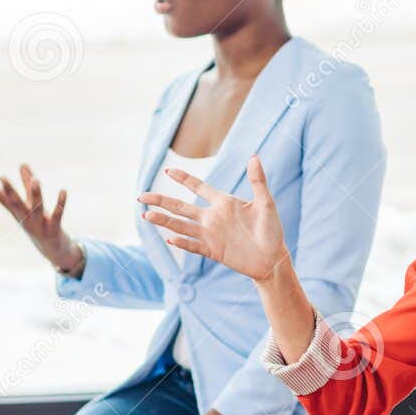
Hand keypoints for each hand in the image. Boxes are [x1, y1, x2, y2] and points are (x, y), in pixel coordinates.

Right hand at [0, 164, 83, 273]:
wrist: (53, 250)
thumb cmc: (40, 222)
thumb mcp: (32, 203)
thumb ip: (28, 184)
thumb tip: (23, 164)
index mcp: (18, 213)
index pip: (3, 200)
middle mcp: (26, 219)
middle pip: (16, 204)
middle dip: (10, 192)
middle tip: (3, 177)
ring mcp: (39, 225)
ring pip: (36, 209)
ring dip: (37, 194)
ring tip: (37, 180)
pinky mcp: (54, 229)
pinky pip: (57, 215)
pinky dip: (60, 204)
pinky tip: (63, 191)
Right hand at [138, 156, 288, 282]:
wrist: (273, 258)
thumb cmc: (271, 229)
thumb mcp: (266, 203)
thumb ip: (258, 181)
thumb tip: (254, 156)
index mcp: (224, 203)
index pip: (199, 187)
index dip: (184, 179)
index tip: (167, 170)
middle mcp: (212, 217)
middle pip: (181, 207)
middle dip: (161, 200)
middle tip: (141, 195)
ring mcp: (211, 235)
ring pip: (182, 226)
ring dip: (164, 221)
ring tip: (146, 214)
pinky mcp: (213, 251)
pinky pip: (194, 246)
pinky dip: (182, 243)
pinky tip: (169, 238)